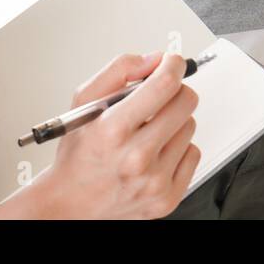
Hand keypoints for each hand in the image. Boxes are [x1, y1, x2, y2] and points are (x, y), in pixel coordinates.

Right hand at [21, 51, 199, 218]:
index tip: (172, 63)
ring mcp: (154, 181)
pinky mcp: (167, 197)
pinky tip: (157, 152)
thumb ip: (118, 71)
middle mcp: (136, 157)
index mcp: (113, 130)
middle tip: (161, 95)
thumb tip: (153, 60)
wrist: (71, 203)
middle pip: (186, 102)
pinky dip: (178, 148)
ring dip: (174, 122)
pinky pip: (193, 154)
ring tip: (149, 131)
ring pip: (190, 126)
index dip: (173, 65)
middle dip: (175, 91)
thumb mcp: (84, 102)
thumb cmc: (78, 154)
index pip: (164, 85)